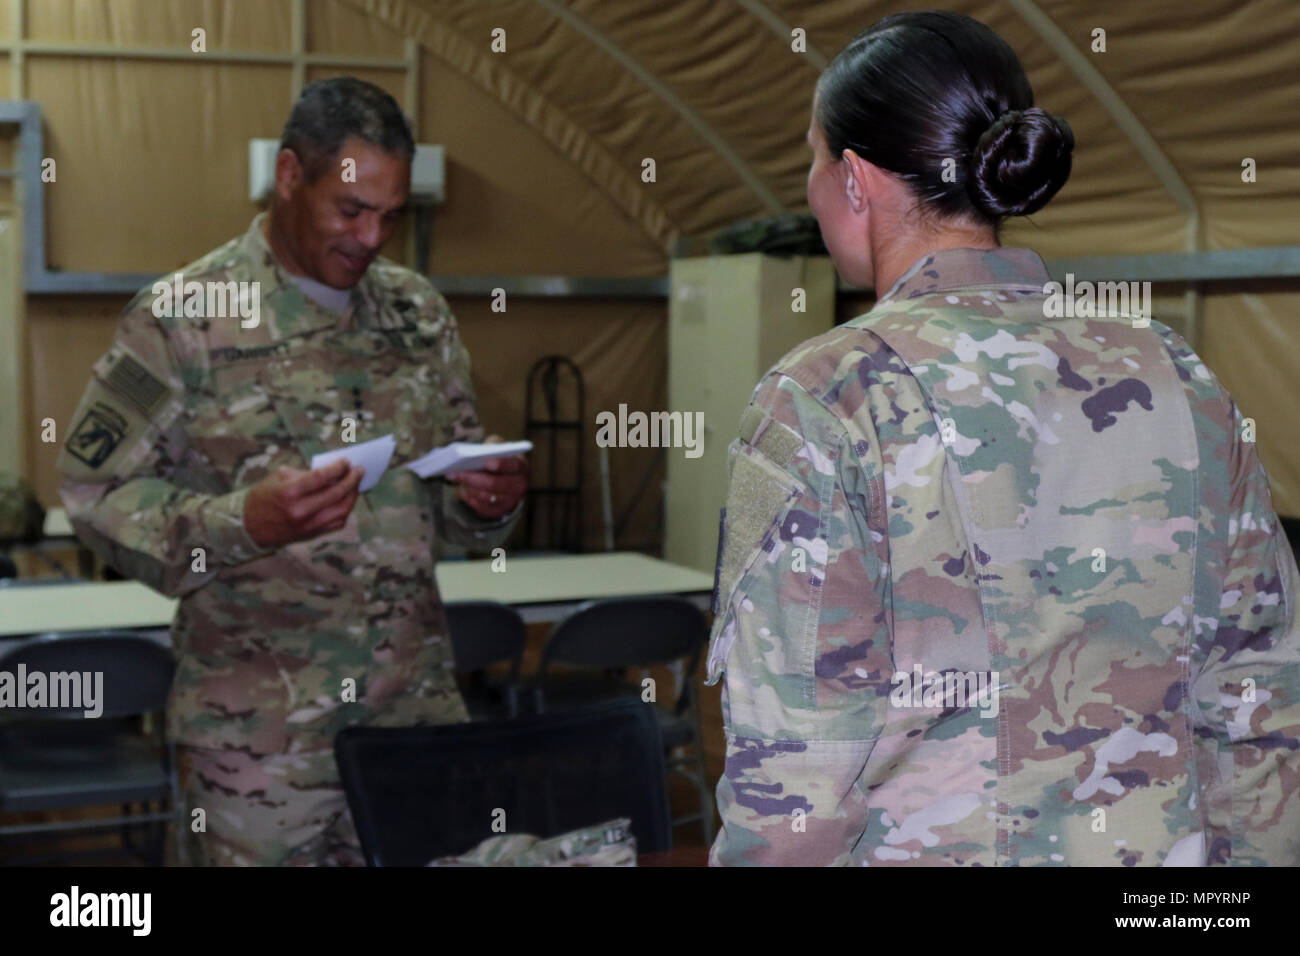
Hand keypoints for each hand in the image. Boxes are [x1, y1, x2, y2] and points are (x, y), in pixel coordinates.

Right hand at [243, 459, 363, 547]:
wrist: (250, 526)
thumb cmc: (264, 496)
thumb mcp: (279, 477)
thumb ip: (305, 473)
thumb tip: (332, 471)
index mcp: (290, 492)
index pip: (322, 477)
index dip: (338, 468)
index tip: (347, 462)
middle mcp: (301, 510)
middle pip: (336, 494)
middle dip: (351, 480)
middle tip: (359, 471)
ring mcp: (308, 525)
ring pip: (341, 510)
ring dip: (352, 496)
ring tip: (356, 484)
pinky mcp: (312, 534)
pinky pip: (337, 522)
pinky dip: (345, 510)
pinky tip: (347, 499)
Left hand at [447, 434, 528, 519]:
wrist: (505, 478)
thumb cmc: (498, 458)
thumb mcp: (497, 447)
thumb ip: (490, 446)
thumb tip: (475, 452)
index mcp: (521, 467)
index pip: (512, 465)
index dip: (501, 464)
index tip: (488, 463)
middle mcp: (519, 486)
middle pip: (494, 484)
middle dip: (472, 478)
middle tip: (454, 473)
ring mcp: (511, 501)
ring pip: (486, 497)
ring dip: (468, 488)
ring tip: (454, 479)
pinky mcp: (500, 512)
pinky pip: (482, 508)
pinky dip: (470, 499)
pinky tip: (461, 490)